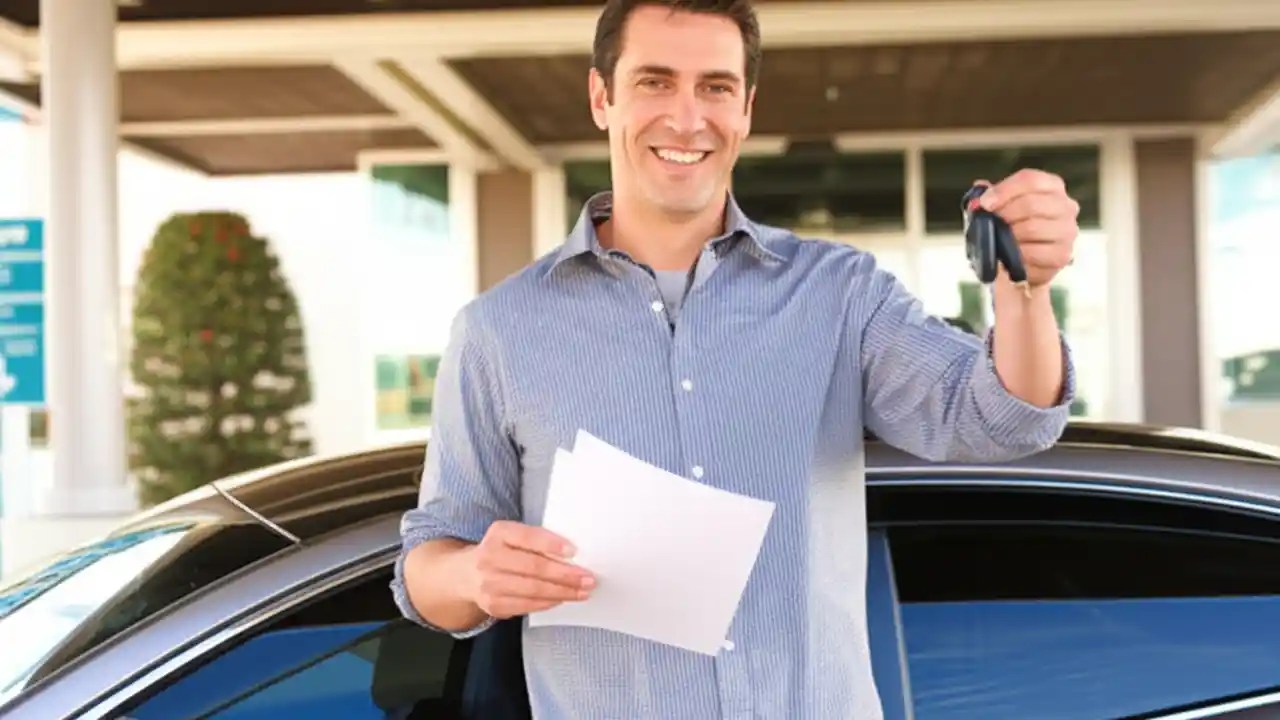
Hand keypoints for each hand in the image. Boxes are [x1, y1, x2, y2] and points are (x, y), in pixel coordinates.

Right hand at [465, 520, 594, 618]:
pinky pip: (527, 605)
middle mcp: (490, 557)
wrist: (465, 574)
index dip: (551, 544)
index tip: (574, 551)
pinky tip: (562, 598)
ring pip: (533, 590)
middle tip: (588, 578)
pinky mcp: (493, 604)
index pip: (528, 536)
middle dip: (565, 575)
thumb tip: (573, 554)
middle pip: (534, 568)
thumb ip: (535, 540)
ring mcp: (489, 584)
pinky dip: (549, 602)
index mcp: (499, 533)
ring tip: (582, 591)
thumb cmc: (500, 551)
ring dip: (562, 592)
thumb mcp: (512, 536)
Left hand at [976, 168, 1078, 288]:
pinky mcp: (1062, 255)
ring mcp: (1067, 231)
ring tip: (999, 239)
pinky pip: (1035, 252)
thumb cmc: (1011, 228)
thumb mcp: (1000, 207)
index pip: (1030, 180)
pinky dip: (1016, 254)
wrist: (1020, 263)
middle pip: (1032, 204)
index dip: (1004, 191)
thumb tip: (979, 191)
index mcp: (1052, 186)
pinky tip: (1009, 255)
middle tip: (990, 223)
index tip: (985, 203)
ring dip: (1009, 235)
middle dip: (1004, 214)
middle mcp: (1066, 206)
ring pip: (1033, 228)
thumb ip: (990, 196)